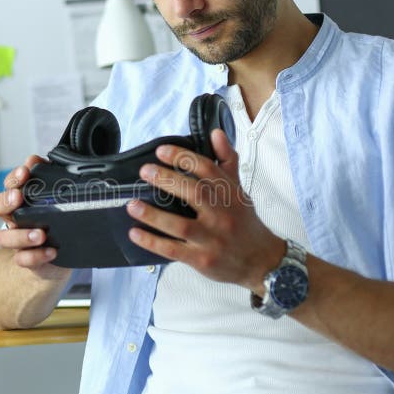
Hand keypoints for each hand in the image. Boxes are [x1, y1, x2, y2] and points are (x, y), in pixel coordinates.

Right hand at [0, 155, 65, 276]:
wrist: (56, 260)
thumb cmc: (55, 226)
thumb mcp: (55, 201)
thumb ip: (48, 179)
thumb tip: (39, 160)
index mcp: (21, 203)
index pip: (10, 185)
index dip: (14, 178)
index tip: (25, 171)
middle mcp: (15, 220)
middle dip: (7, 200)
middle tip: (19, 197)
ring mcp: (18, 241)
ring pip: (3, 237)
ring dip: (21, 234)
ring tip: (40, 234)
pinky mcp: (26, 260)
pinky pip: (22, 260)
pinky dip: (35, 256)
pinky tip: (51, 251)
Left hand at [126, 129, 284, 293]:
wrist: (262, 261)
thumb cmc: (245, 222)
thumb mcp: (239, 190)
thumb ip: (226, 161)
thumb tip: (215, 133)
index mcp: (230, 194)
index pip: (208, 169)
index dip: (184, 158)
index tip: (161, 151)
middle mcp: (222, 215)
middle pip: (195, 193)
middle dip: (167, 180)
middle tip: (144, 171)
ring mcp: (212, 239)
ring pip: (181, 225)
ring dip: (154, 215)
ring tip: (132, 205)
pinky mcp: (202, 260)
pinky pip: (174, 250)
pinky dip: (152, 242)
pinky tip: (135, 233)